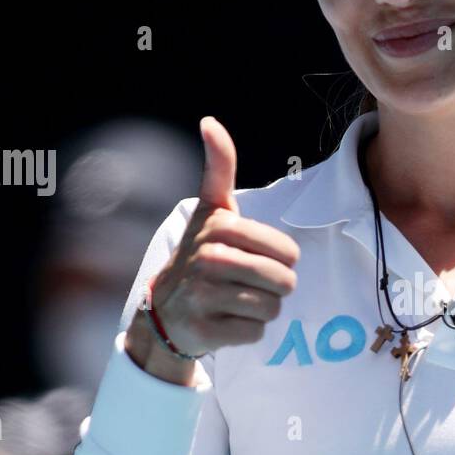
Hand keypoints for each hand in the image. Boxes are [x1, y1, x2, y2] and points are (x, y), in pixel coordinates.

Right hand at [145, 118, 300, 357]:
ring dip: (261, 310)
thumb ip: (219, 168)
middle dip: (274, 288)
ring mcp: (204, 296)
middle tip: (246, 284)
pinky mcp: (205, 330)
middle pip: (284, 282)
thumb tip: (209, 121)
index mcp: (220, 227)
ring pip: (273, 309)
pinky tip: (225, 321)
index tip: (253, 258)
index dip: (281, 260)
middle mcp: (209, 259)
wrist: (165, 310)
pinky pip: (256, 333)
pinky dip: (247, 332)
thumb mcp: (211, 210)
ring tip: (235, 301)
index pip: (289, 252)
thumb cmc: (201, 254)